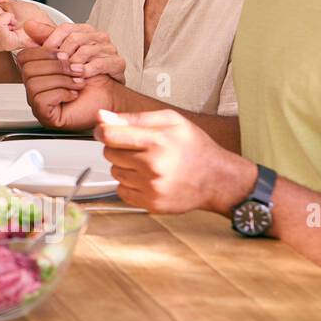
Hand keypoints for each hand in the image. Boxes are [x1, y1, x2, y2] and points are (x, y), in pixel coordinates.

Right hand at [16, 20, 114, 129]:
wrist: (108, 97)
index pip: (24, 57)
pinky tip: (73, 95)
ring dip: (62, 80)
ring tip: (78, 82)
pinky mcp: (45, 115)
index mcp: (37, 72)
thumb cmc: (91, 78)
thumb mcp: (70, 51)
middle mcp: (33, 88)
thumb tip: (30, 25)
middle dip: (56, 66)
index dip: (44, 52)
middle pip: (27, 70)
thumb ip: (50, 37)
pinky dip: (61, 93)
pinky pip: (41, 99)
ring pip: (34, 84)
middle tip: (75, 69)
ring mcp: (37, 103)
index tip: (64, 54)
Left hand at [36, 22, 125, 82]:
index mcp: (85, 31)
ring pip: (86, 50)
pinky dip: (88, 71)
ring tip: (66, 74)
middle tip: (54, 66)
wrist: (104, 94)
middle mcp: (98, 37)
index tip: (43, 54)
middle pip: (74, 38)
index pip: (65, 28)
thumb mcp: (60, 55)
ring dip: (73, 64)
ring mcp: (110, 49)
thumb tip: (29, 26)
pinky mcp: (118, 63)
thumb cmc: (81, 73)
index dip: (51, 41)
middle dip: (61, 54)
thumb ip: (45, 40)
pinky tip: (80, 77)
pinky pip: (101, 63)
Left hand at [94, 108, 254, 214]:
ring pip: (114, 172)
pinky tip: (147, 178)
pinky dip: (130, 185)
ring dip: (125, 167)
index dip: (102, 131)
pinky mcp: (151, 204)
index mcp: (157, 141)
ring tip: (147, 164)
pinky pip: (122, 191)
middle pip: (109, 153)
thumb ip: (133, 118)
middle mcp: (153, 166)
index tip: (105, 131)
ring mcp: (152, 187)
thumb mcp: (170, 121)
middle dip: (119, 148)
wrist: (218, 179)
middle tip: (140, 148)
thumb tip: (103, 117)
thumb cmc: (195, 147)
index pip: (109, 135)